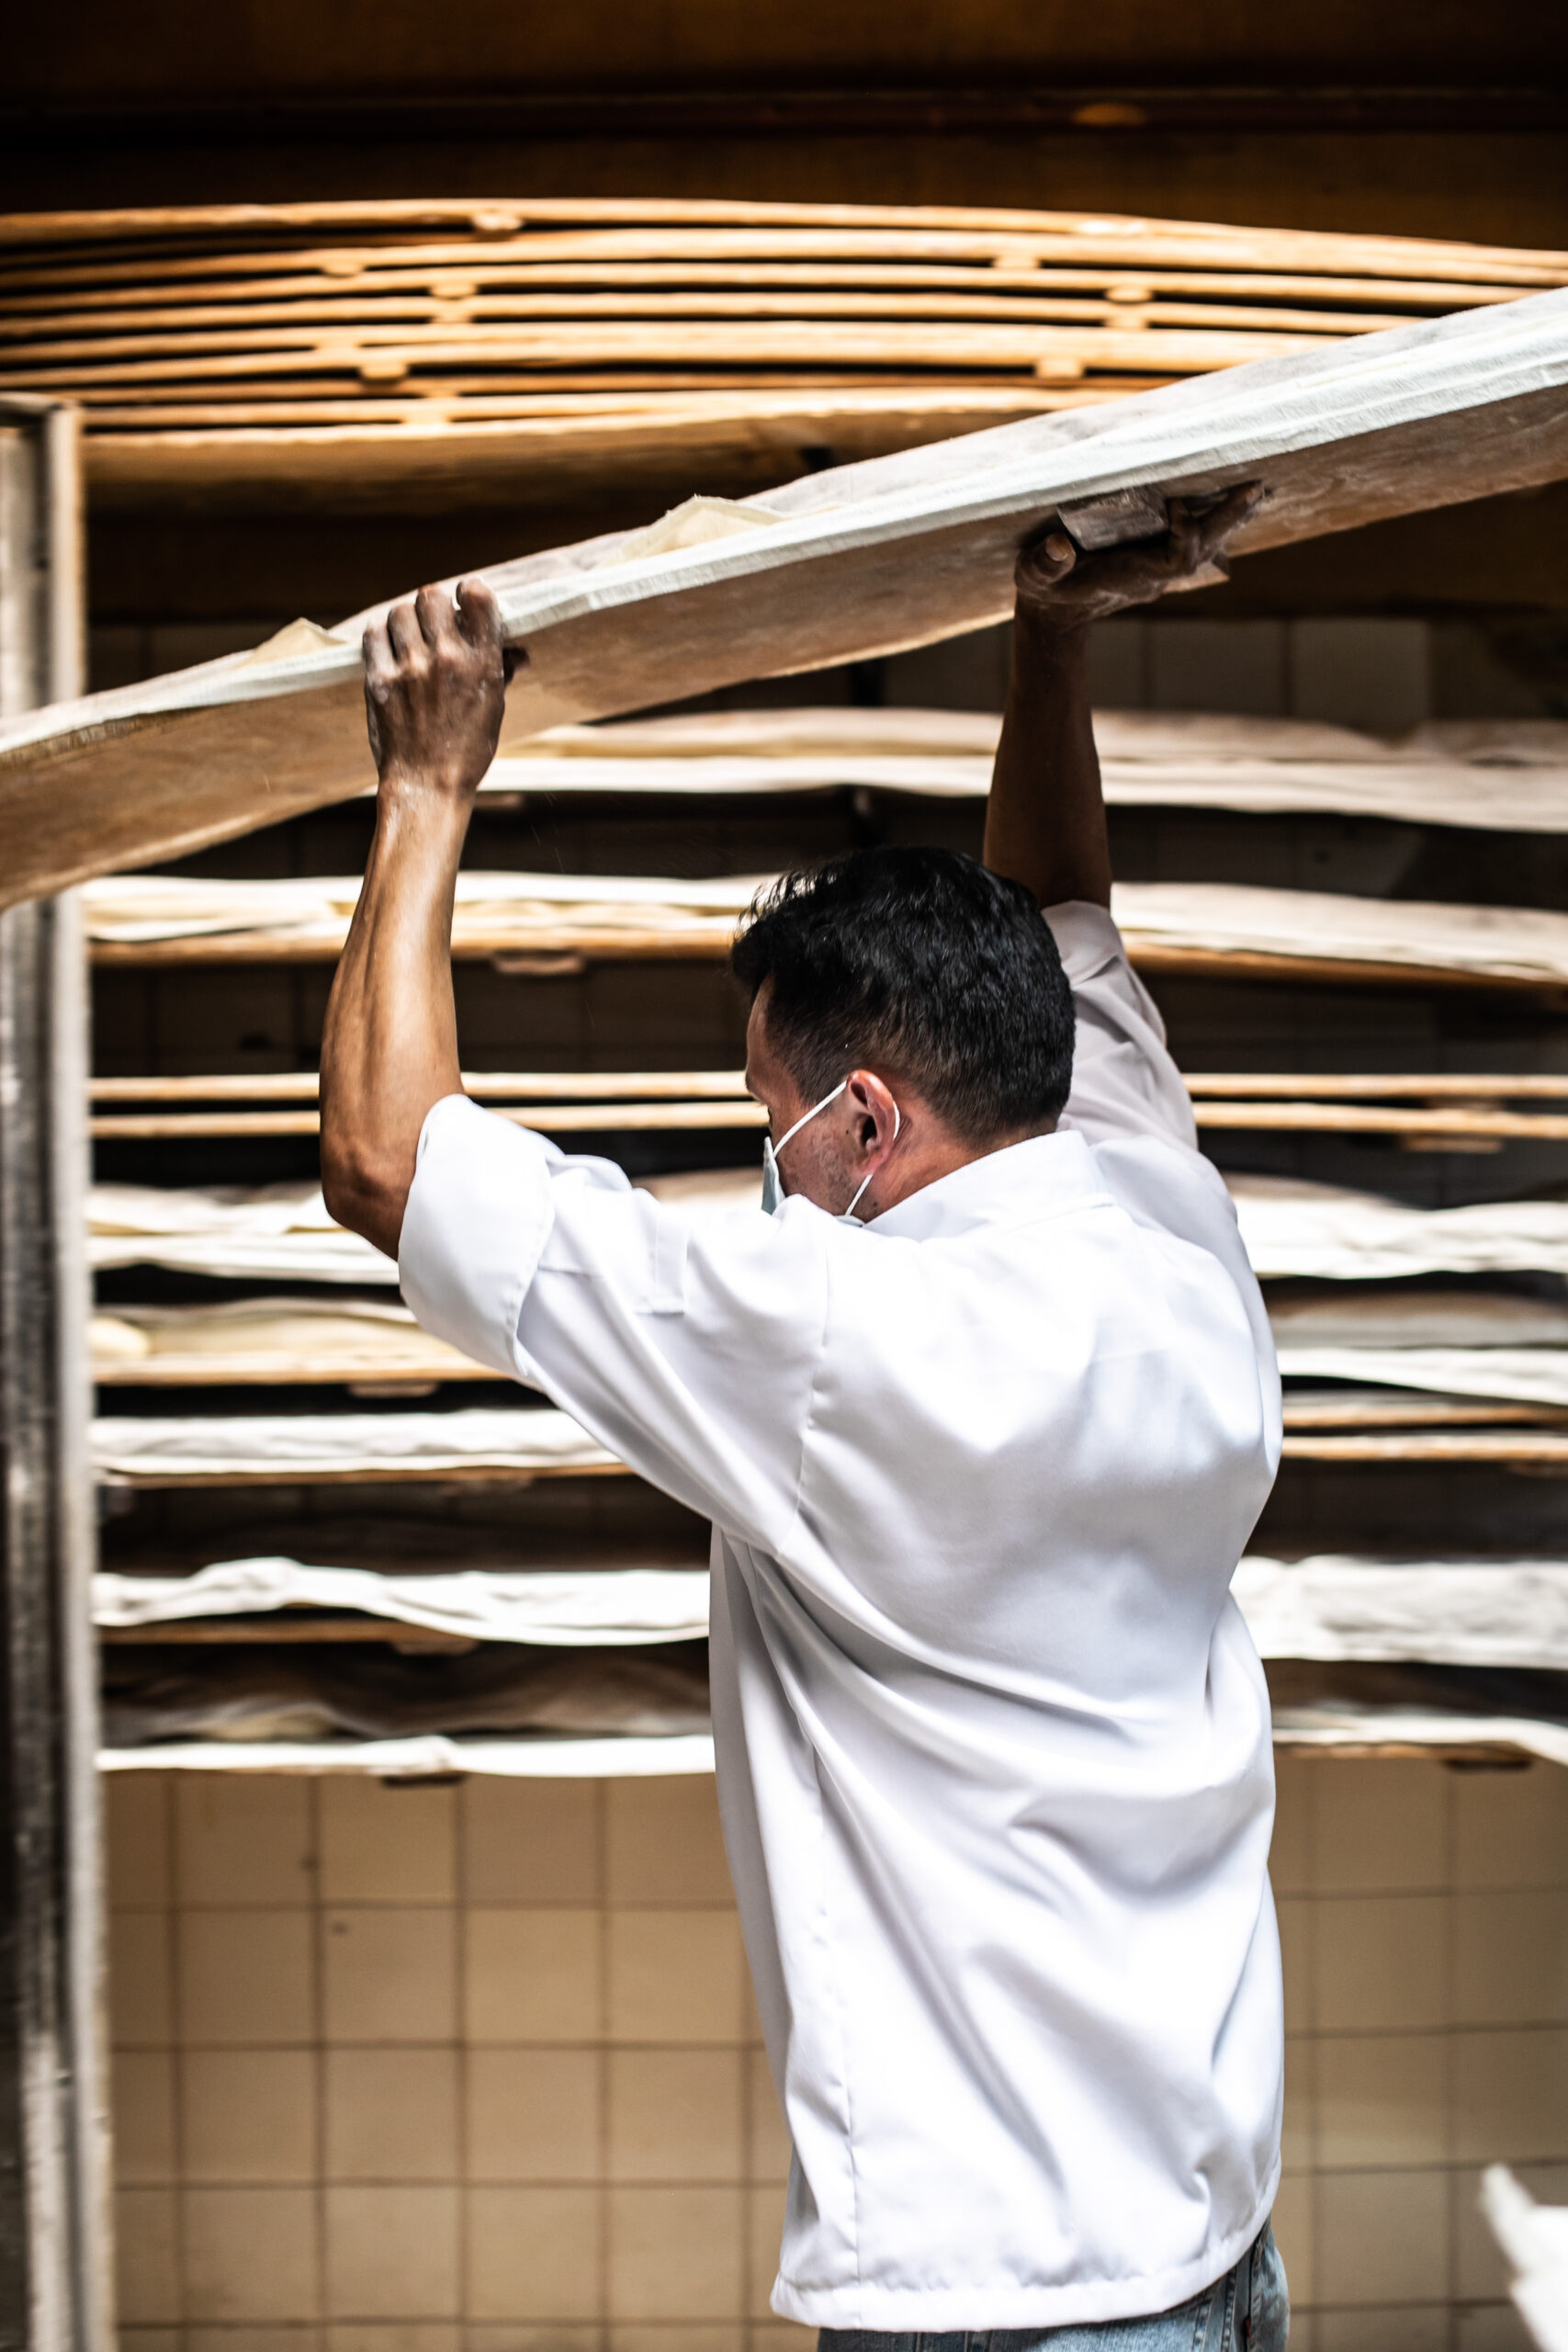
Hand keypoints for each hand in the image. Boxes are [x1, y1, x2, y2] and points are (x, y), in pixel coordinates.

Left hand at [362, 576, 520, 800]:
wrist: (428, 786)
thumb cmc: (467, 751)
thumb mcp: (493, 710)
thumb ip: (501, 671)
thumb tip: (518, 653)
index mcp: (482, 664)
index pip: (477, 597)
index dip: (468, 591)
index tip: (464, 600)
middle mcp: (447, 659)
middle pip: (431, 596)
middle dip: (433, 606)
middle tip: (432, 622)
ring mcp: (410, 668)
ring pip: (399, 611)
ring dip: (405, 621)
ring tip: (408, 638)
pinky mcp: (380, 680)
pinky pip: (374, 634)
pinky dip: (381, 636)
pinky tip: (389, 650)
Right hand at [1013, 483, 1264, 632]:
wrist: (1056, 615)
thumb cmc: (1045, 591)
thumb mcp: (1036, 577)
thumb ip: (1044, 565)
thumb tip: (1058, 548)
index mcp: (1132, 575)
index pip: (1177, 560)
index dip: (1186, 534)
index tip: (1176, 504)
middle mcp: (1154, 575)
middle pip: (1203, 551)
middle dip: (1227, 520)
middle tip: (1254, 489)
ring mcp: (1159, 570)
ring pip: (1206, 547)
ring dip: (1230, 520)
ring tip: (1256, 491)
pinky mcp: (1158, 562)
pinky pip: (1197, 543)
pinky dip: (1217, 523)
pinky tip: (1235, 504)